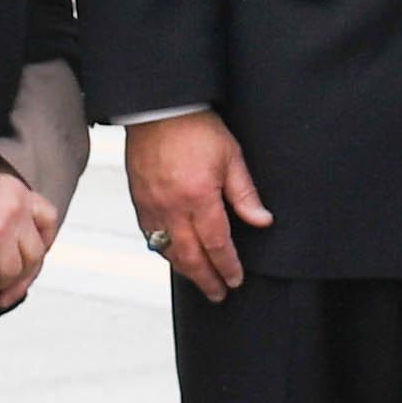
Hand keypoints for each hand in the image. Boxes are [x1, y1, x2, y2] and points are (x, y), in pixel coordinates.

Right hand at [0, 170, 61, 311]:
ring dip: (4, 284)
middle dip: (25, 276)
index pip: (48, 220)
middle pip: (34, 254)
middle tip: (12, 286)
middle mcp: (14, 213)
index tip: (38, 254)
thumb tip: (10, 247)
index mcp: (19, 194)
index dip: (46, 241)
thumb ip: (4, 209)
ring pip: (12, 271)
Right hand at [126, 110, 274, 300]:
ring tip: (201, 281)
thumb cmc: (195, 127)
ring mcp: (151, 206)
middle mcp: (172, 207)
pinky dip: (165, 252)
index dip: (227, 266)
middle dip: (207, 279)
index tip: (235, 279)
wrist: (158, 108)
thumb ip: (245, 194)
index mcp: (198, 197)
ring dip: (186, 270)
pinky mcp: (139, 201)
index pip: (217, 244)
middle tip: (218, 294)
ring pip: (168, 251)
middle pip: (190, 257)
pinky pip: (150, 237)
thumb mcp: (231, 156)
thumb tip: (262, 221)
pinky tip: (176, 257)